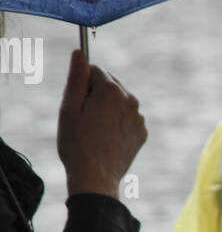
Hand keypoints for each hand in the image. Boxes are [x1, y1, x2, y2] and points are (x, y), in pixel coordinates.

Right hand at [57, 49, 146, 198]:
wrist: (95, 178)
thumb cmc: (77, 144)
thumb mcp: (69, 108)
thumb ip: (76, 77)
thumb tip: (79, 52)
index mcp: (112, 90)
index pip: (94, 70)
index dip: (81, 85)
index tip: (76, 104)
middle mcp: (131, 99)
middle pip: (109, 84)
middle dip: (95, 94)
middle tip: (83, 119)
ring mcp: (139, 117)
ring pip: (119, 101)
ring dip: (107, 109)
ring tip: (94, 132)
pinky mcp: (142, 133)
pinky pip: (127, 118)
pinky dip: (117, 123)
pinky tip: (106, 140)